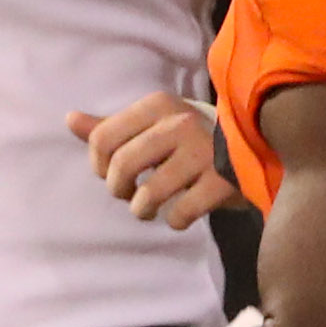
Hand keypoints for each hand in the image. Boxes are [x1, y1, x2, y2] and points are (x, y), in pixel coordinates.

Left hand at [69, 93, 233, 228]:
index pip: (102, 138)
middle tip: (129, 196)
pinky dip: (174, 221)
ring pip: (148, 194)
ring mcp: (203, 152)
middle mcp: (179, 123)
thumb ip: (112, 126)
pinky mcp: (222, 182)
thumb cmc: (193, 139)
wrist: (256, 148)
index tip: (111, 174)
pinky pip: (180, 214)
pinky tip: (181, 214)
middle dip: (118, 190)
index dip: (98, 165)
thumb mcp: (155, 124)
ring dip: (142, 210)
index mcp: (158, 105)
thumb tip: (69, 119)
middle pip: (122, 166)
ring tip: (150, 209)